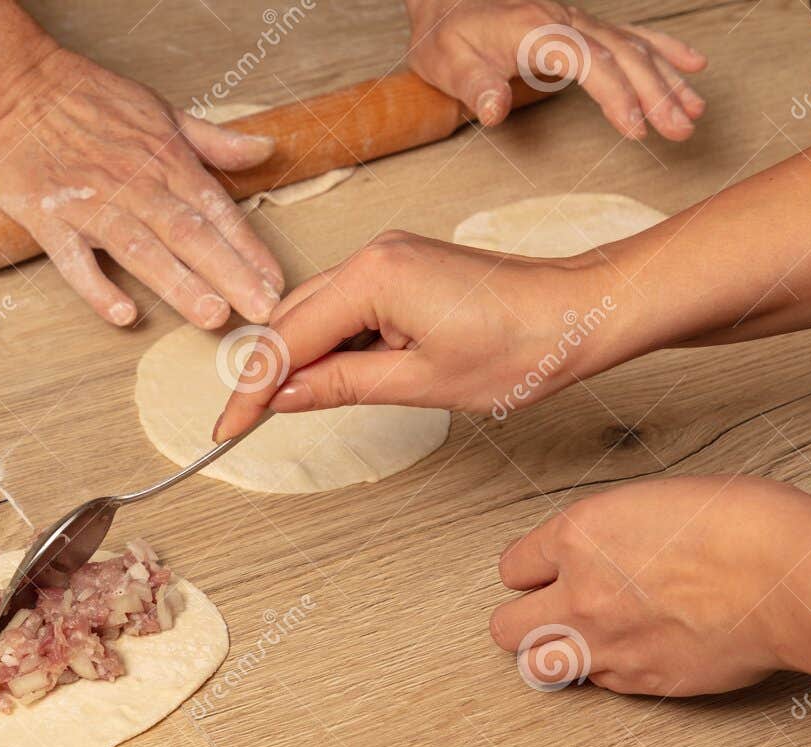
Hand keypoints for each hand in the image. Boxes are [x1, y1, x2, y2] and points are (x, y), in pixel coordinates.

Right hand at [0, 49, 283, 328]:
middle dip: (230, 274)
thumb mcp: (161, 110)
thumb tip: (264, 148)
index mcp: (166, 161)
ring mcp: (92, 205)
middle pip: (190, 235)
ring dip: (179, 284)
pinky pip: (75, 261)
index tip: (277, 284)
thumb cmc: (87, 98)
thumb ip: (213, 141)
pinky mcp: (49, 219)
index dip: (249, 249)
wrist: (14, 86)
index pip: (218, 211)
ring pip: (143, 250)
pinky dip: (97, 288)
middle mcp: (135, 185)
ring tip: (212, 316)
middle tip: (262, 311)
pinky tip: (123, 316)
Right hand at [212, 230, 619, 440]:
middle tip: (246, 425)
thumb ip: (340, 385)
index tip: (228, 428)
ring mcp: (387, 257)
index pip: (288, 340)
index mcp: (372, 277)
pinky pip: (346, 305)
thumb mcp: (420, 382)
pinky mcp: (403, 267)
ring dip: (301, 359)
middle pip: (292, 318)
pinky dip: (332, 343)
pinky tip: (333, 377)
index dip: (252, 389)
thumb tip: (283, 397)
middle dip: (267, 373)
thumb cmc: (522, 345)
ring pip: (316, 311)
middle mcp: (372, 254)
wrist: (582, 312)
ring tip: (290, 409)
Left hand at [404, 0, 706, 139]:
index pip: (589, 63)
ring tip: (695, 114)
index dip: (616, 96)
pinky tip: (695, 66)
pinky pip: (633, 35)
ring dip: (668, 80)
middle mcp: (566, 20)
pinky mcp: (583, 27)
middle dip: (656, 95)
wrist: (447, 1)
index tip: (636, 129)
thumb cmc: (447, 36)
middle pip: (624, 56)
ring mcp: (579, 21)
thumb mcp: (448, 64)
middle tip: (680, 131)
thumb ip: (475, 88)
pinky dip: (665, 49)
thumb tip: (494, 113)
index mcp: (536, 29)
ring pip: (636, 47)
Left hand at [489, 476, 810, 709]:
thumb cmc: (742, 526)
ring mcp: (607, 643)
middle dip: (522, 619)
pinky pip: (598, 684)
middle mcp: (580, 595)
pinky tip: (629, 653)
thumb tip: (593, 548)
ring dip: (550, 656)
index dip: (530, 571)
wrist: (790, 577)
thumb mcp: (651, 501)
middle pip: (505, 627)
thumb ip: (605, 532)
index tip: (543, 574)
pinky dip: (606, 673)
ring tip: (573, 644)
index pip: (511, 567)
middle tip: (546, 613)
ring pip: (537, 667)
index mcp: (578, 537)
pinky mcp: (641, 680)